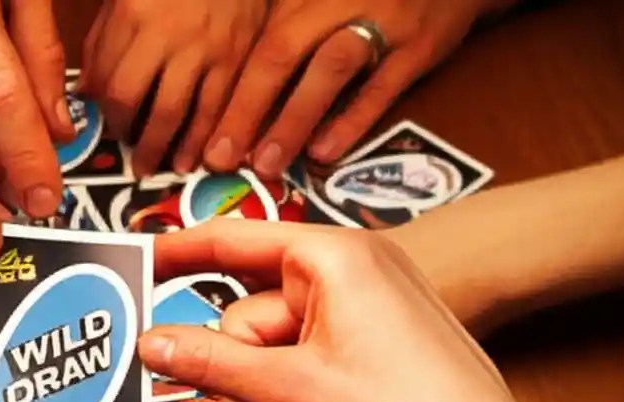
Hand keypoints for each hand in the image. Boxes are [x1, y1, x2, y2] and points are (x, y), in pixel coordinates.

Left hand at [80, 0, 267, 176]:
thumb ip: (105, 39)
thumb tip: (87, 91)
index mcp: (134, 12)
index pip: (107, 80)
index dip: (101, 112)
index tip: (103, 126)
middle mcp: (167, 34)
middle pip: (134, 102)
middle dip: (125, 136)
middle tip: (124, 155)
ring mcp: (205, 49)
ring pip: (175, 114)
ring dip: (159, 148)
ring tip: (151, 167)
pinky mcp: (237, 58)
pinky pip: (216, 109)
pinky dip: (201, 141)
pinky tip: (192, 159)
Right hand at [137, 218, 535, 401]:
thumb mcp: (289, 392)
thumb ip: (209, 361)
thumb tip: (152, 341)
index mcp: (336, 259)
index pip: (237, 239)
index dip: (182, 251)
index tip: (140, 261)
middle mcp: (353, 278)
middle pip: (249, 322)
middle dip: (239, 387)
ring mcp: (366, 320)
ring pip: (274, 360)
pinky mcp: (374, 358)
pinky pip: (307, 375)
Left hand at [203, 0, 512, 175]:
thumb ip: (282, 29)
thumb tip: (230, 88)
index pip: (257, 46)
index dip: (229, 95)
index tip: (204, 140)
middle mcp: (335, 4)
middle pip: (281, 55)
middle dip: (247, 111)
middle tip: (220, 160)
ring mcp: (381, 22)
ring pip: (330, 69)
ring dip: (295, 119)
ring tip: (267, 164)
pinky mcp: (419, 46)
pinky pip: (383, 86)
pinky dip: (353, 120)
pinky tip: (325, 153)